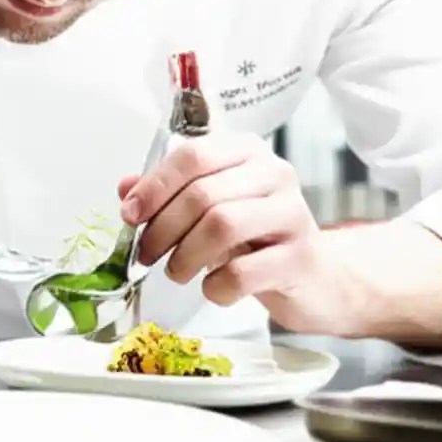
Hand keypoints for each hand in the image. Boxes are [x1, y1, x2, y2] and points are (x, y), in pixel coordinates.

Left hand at [117, 133, 340, 333]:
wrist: (315, 278)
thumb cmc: (257, 239)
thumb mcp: (211, 209)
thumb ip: (169, 195)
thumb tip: (126, 189)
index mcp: (247, 152)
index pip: (193, 155)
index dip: (154, 186)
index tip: (130, 214)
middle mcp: (274, 174)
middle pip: (203, 194)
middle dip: (163, 229)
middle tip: (146, 254)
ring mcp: (291, 214)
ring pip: (222, 226)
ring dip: (185, 256)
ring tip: (176, 271)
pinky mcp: (299, 258)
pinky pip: (242, 273)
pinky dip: (215, 287)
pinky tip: (213, 289)